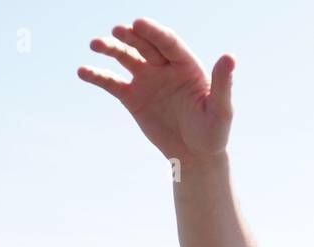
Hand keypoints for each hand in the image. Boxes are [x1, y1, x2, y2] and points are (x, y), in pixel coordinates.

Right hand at [78, 19, 233, 162]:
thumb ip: (223, 83)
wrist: (195, 155)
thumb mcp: (221, 110)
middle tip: (118, 30)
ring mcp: (146, 80)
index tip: (138, 23)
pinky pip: (111, 82)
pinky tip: (83, 71)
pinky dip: (97, 76)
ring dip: (111, 48)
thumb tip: (229, 56)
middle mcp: (164, 67)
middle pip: (145, 45)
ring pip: (125, 57)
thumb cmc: (213, 133)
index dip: (154, 32)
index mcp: (186, 65)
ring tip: (96, 44)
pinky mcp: (132, 97)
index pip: (168, 42)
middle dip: (131, 36)